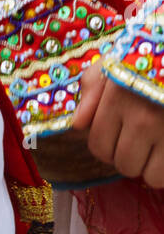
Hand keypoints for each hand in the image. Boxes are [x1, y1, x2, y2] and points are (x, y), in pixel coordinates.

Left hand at [72, 62, 163, 187]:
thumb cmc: (150, 57)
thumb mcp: (118, 61)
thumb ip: (93, 88)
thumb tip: (78, 124)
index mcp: (118, 99)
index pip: (99, 146)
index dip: (106, 147)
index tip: (118, 138)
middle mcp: (143, 120)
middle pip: (124, 165)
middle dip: (129, 157)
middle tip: (141, 142)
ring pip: (150, 176)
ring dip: (152, 167)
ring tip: (158, 146)